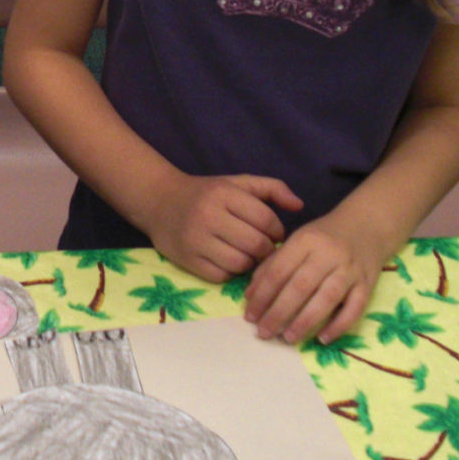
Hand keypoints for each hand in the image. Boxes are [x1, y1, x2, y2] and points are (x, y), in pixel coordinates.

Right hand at [147, 173, 302, 281]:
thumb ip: (271, 189)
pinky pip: (221, 276)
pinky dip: (229, 273)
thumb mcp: (237, 183)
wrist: (159, 201)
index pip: (265, 219)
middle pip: (255, 244)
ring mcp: (195, 239)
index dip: (277, 230)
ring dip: (249, 263)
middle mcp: (208, 215)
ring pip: (240, 264)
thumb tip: (300, 205)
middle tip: (263, 248)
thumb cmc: (205, 193)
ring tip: (246, 255)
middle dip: (266, 250)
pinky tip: (227, 262)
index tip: (274, 233)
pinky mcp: (187, 260)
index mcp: (223, 193)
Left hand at [243, 213, 383, 344]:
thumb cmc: (325, 236)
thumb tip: (251, 296)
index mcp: (305, 240)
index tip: (249, 316)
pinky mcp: (368, 284)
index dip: (262, 295)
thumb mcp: (296, 241)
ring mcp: (351, 270)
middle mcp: (329, 254)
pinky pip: (355, 308)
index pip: (279, 271)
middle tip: (264, 332)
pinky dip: (339, 326)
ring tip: (288, 338)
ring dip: (305, 321)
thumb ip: (273, 265)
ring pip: (327, 298)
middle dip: (279, 313)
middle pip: (300, 287)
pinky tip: (322, 339)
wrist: (367, 224)